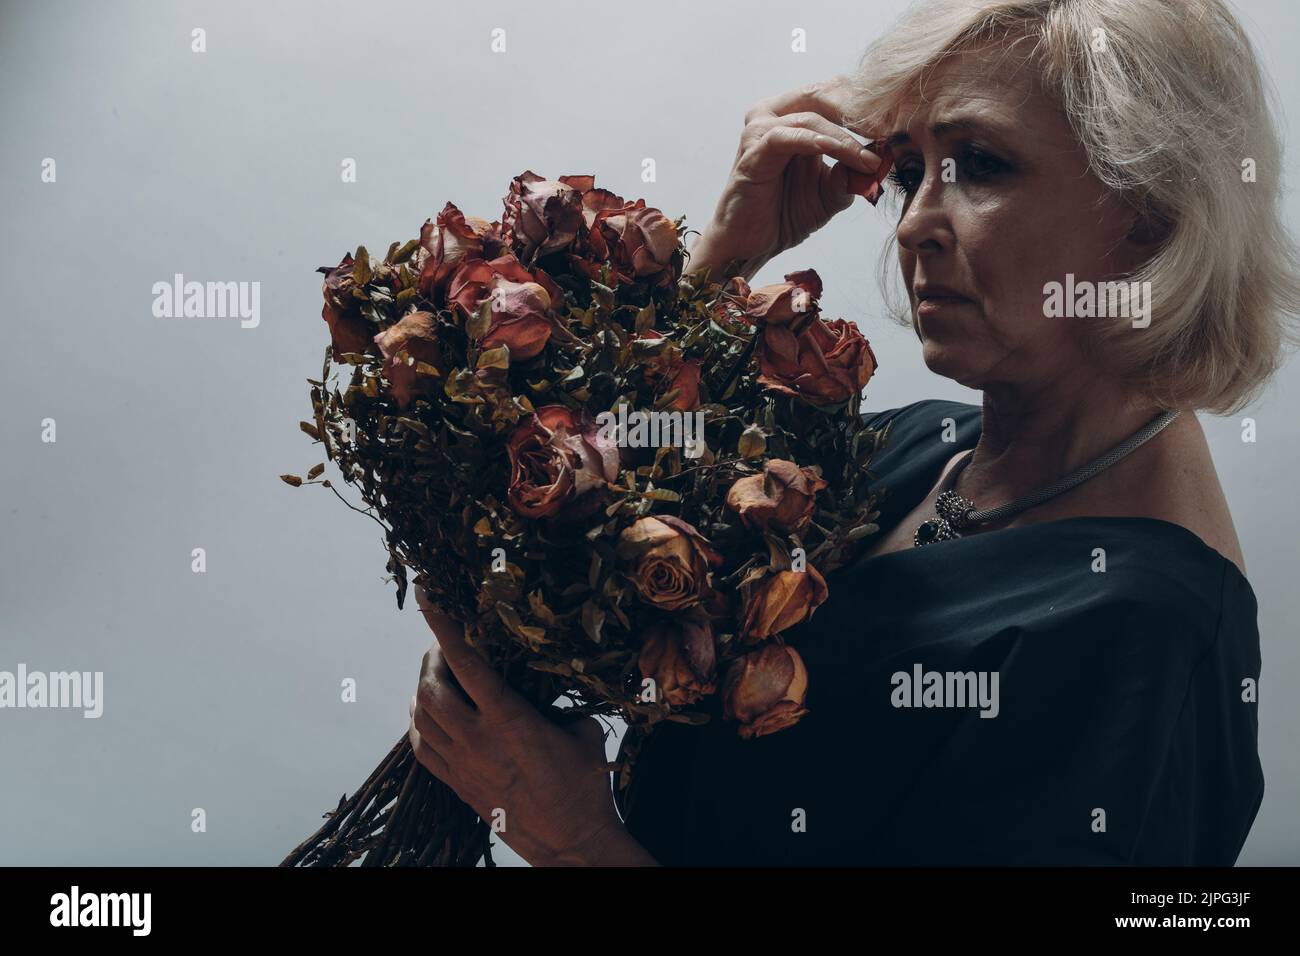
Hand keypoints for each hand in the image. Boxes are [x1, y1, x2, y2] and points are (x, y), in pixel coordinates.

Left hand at [407, 586, 655, 865]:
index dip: (443, 625)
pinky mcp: (457, 785)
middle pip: (432, 686)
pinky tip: (429, 710)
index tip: (429, 595)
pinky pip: (422, 746)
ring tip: (438, 671)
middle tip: (446, 641)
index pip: (466, 662)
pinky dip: (419, 721)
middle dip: (433, 655)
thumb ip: (558, 700)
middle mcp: (478, 740)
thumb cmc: (585, 785)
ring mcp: (463, 765)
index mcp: (510, 720)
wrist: (570, 843)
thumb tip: (549, 676)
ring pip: (421, 715)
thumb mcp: (582, 730)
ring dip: (423, 686)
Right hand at [689, 75, 886, 281]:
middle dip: (861, 112)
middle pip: (826, 94)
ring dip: (845, 138)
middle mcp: (775, 114)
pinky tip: (840, 153)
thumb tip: (880, 158)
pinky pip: (788, 137)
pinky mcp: (752, 150)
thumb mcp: (832, 193)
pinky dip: (817, 143)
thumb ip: (852, 173)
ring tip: (871, 157)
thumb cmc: (785, 214)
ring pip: (812, 117)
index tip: (901, 123)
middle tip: (892, 130)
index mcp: (794, 115)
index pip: (837, 94)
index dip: (869, 106)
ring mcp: (760, 129)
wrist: (750, 244)